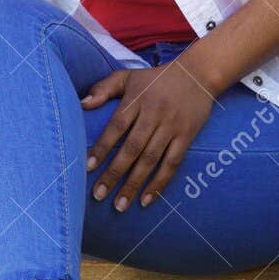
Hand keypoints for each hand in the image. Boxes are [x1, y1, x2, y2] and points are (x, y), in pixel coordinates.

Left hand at [81, 54, 215, 210]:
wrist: (197, 74)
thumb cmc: (155, 79)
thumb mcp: (128, 77)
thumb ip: (103, 89)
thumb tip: (81, 105)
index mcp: (137, 99)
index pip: (117, 126)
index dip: (102, 147)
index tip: (88, 167)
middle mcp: (154, 114)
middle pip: (132, 148)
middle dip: (115, 173)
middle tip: (99, 195)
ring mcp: (172, 126)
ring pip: (151, 159)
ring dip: (134, 184)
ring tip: (120, 205)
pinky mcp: (187, 136)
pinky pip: (172, 163)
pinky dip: (159, 183)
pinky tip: (146, 200)